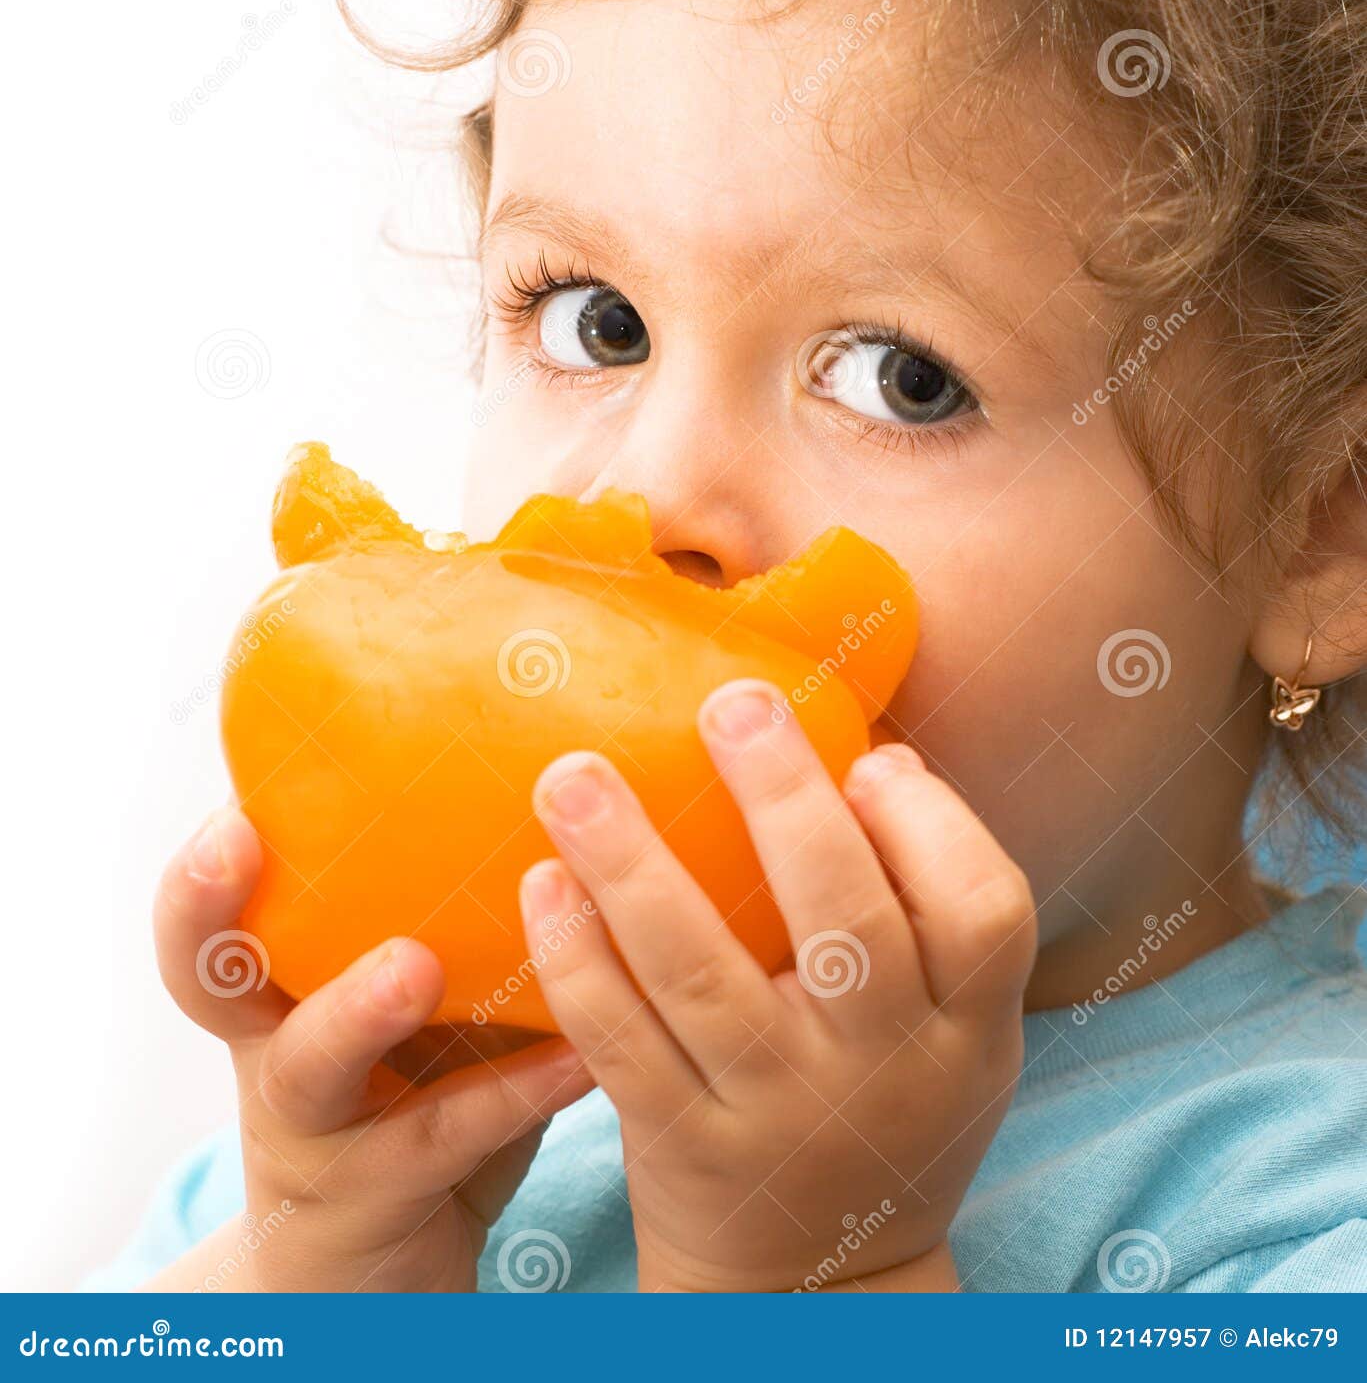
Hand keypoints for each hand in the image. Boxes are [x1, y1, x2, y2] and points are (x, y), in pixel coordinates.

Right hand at [151, 806, 591, 1291]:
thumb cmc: (405, 1098)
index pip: (205, 929)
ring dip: (358, 1011)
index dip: (199, 885)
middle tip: (248, 847)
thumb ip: (434, 923)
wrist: (382, 1274)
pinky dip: (518, 1090)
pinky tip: (579, 1057)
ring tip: (415, 965)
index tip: (228, 821)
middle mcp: (275, 1061)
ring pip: (312, 1072)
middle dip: (224, 917)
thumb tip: (550, 786)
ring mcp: (318, 1139)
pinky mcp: (383, 1201)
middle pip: (220, 987)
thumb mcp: (395, 1012)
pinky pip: (448, 1138)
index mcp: (273, 997)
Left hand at [520, 679, 1035, 1292]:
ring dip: (634, 865)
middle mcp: (882, 1071)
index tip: (866, 760)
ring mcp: (777, 1113)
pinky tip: (543, 884)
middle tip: (730, 704)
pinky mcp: (681, 1147)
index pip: (986, 910)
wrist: (816, 1287)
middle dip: (784, 803)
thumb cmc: (885, 1106)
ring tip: (574, 775)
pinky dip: (577, 962)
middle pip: (845, 922)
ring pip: (702, 975)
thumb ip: (929, 910)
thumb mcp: (954, 1030)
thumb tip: (870, 756)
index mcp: (968, 1028)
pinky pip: (620, 1044)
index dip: (930, 823)